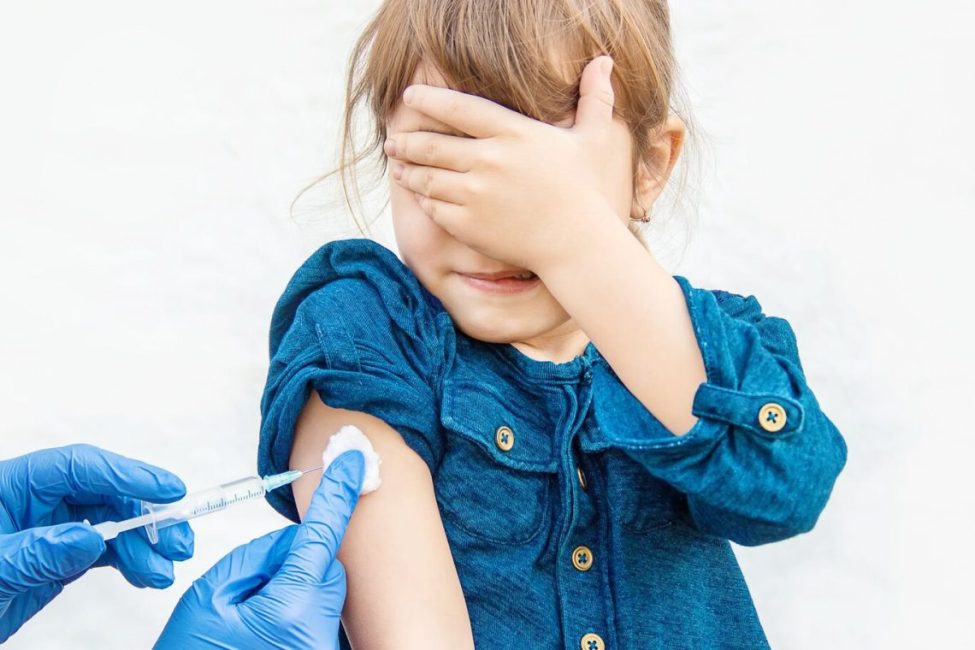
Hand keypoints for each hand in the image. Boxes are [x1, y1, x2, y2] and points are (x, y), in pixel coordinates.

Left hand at [0, 444, 193, 641]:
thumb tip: (88, 538)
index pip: (77, 467)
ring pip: (109, 524)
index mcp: (7, 489)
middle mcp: (31, 506)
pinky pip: (102, 551)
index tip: (167, 490)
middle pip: (102, 494)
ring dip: (144, 545)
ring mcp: (45, 534)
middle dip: (145, 517)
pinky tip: (146, 573)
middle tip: (176, 542)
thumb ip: (34, 554)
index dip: (127, 473)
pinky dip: (130, 560)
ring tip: (164, 570)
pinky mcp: (54, 561)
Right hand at [155, 449, 365, 649]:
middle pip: (324, 570)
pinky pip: (318, 624)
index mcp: (292, 609)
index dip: (339, 493)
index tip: (357, 463)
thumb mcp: (209, 600)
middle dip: (294, 566)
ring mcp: (324, 649)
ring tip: (253, 632)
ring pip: (321, 597)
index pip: (323, 536)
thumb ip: (255, 559)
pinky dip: (297, 622)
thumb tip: (291, 544)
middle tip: (249, 596)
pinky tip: (267, 641)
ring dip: (294, 598)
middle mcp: (320, 633)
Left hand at [385, 55, 622, 272]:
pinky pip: (432, 208)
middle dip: (406, 141)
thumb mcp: (593, 139)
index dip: (427, 99)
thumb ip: (594, 99)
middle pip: (431, 144)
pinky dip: (423, 201)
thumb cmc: (585, 192)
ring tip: (399, 166)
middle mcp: (489, 160)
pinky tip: (420, 196)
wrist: (577, 245)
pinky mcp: (467, 225)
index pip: (457, 107)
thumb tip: (605, 62)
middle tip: (394, 140)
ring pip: (426, 177)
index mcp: (513, 133)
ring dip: (407, 171)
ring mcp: (475, 194)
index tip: (410, 97)